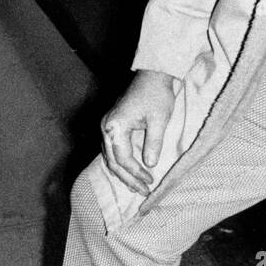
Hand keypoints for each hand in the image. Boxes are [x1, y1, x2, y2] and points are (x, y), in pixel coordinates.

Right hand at [100, 70, 176, 195]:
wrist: (153, 74)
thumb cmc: (157, 94)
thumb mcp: (159, 120)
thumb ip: (153, 143)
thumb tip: (150, 165)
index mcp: (115, 126)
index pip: (123, 158)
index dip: (136, 172)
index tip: (150, 180)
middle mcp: (106, 127)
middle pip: (113, 161)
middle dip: (128, 178)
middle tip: (143, 191)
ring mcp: (107, 126)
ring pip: (110, 156)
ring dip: (123, 173)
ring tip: (136, 186)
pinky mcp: (113, 124)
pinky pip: (112, 149)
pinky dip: (121, 162)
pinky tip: (129, 171)